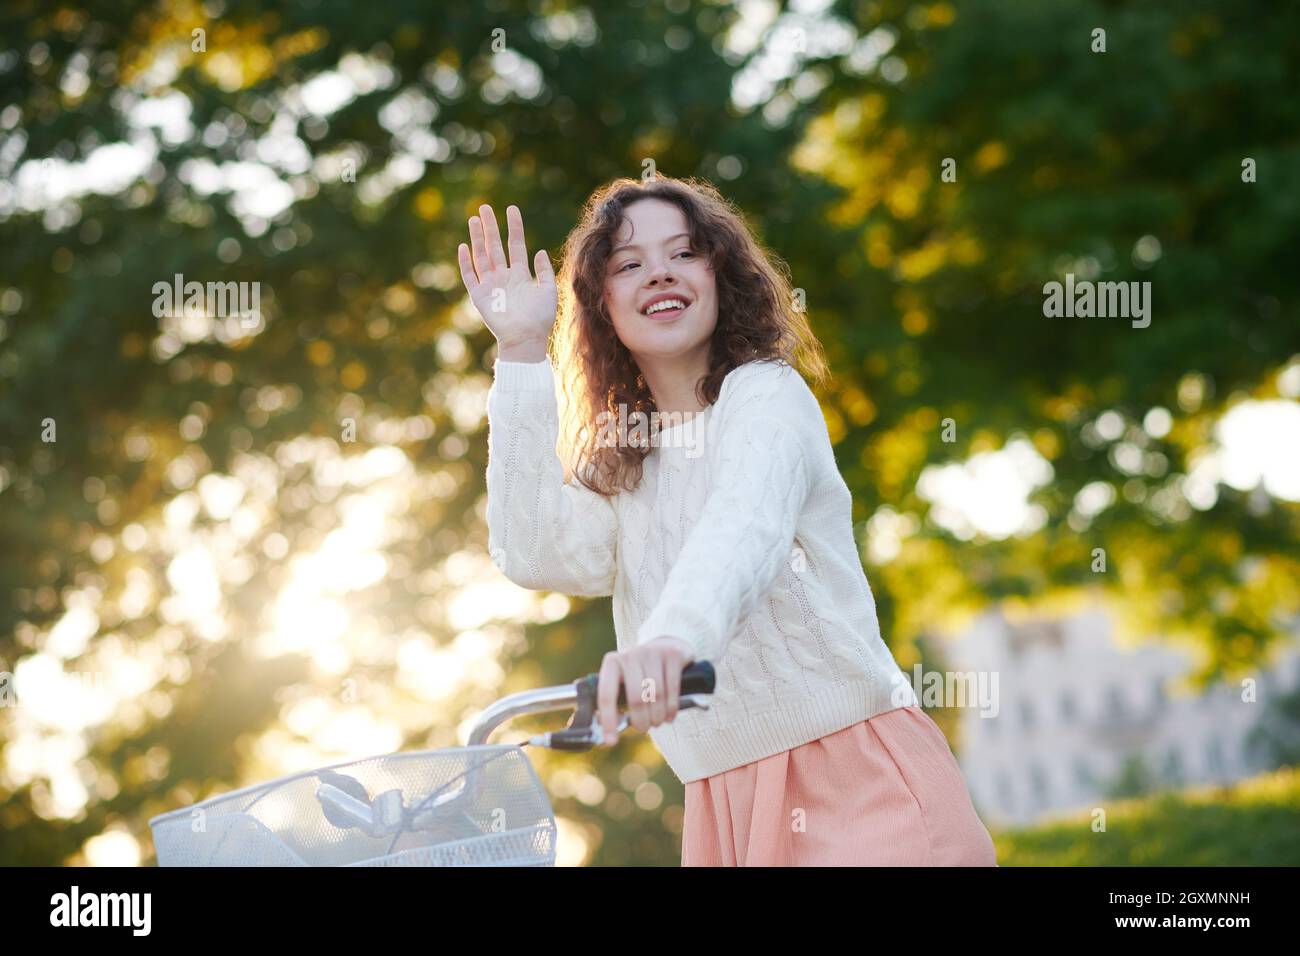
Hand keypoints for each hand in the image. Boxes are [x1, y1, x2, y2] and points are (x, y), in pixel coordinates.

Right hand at [457, 204, 556, 360]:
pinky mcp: (479, 296)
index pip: (515, 245)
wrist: (526, 339)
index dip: (514, 227)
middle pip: (495, 246)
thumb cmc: (540, 319)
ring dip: (477, 238)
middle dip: (490, 227)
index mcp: (520, 275)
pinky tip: (464, 246)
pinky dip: (466, 262)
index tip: (512, 209)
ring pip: (481, 256)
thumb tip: (539, 251)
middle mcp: (504, 277)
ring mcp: (491, 285)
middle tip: (484, 207)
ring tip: (474, 219)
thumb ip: (545, 271)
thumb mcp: (549, 291)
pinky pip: (470, 276)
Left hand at [596, 636, 696, 745]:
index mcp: (612, 663)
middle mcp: (631, 655)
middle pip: (636, 699)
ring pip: (656, 695)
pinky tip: (669, 716)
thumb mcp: (624, 679)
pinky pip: (673, 689)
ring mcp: (653, 652)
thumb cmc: (641, 672)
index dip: (608, 721)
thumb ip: (616, 701)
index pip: (607, 695)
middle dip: (641, 721)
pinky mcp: (673, 655)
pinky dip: (671, 708)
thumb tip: (606, 735)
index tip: (611, 742)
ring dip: (658, 716)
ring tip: (657, 722)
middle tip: (644, 728)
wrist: (667, 643)